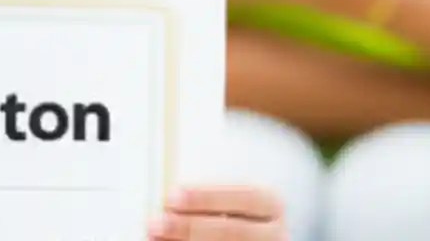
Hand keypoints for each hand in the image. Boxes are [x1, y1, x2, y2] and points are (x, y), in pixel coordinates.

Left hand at [149, 186, 285, 239]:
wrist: (242, 235)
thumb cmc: (225, 212)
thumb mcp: (224, 200)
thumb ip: (203, 196)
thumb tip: (166, 197)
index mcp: (271, 204)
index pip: (246, 196)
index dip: (208, 196)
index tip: (173, 195)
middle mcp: (275, 232)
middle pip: (233, 230)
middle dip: (191, 226)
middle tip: (156, 222)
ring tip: (154, 235)